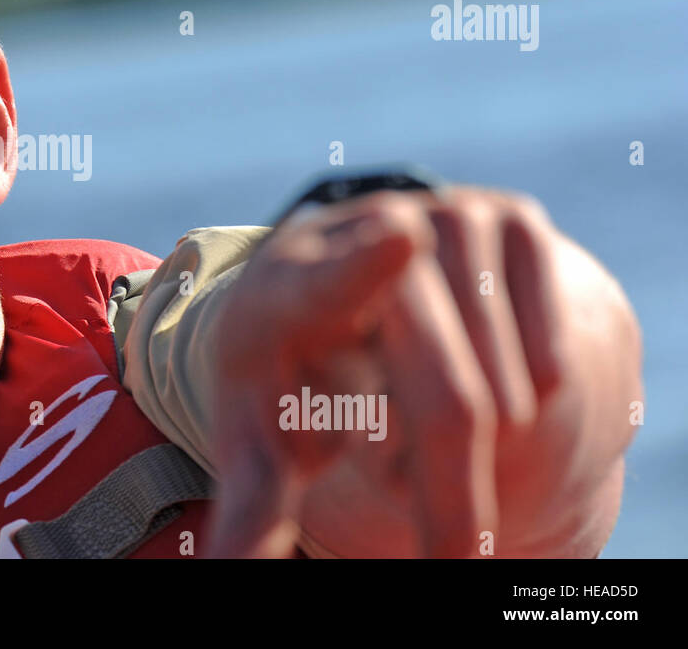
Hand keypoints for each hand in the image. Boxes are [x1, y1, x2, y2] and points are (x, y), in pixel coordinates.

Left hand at [202, 186, 602, 557]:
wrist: (327, 276)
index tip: (399, 243)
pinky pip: (553, 363)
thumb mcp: (261, 436)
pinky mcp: (514, 219)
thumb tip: (231, 568)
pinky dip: (523, 405)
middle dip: (452, 503)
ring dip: (478, 451)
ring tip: (419, 434)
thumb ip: (251, 504)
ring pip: (508, 393)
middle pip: (445, 398)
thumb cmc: (287, 379)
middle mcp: (370, 229)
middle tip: (451, 566)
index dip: (359, 268)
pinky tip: (473, 382)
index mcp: (285, 288)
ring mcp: (449, 215)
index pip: (321, 285)